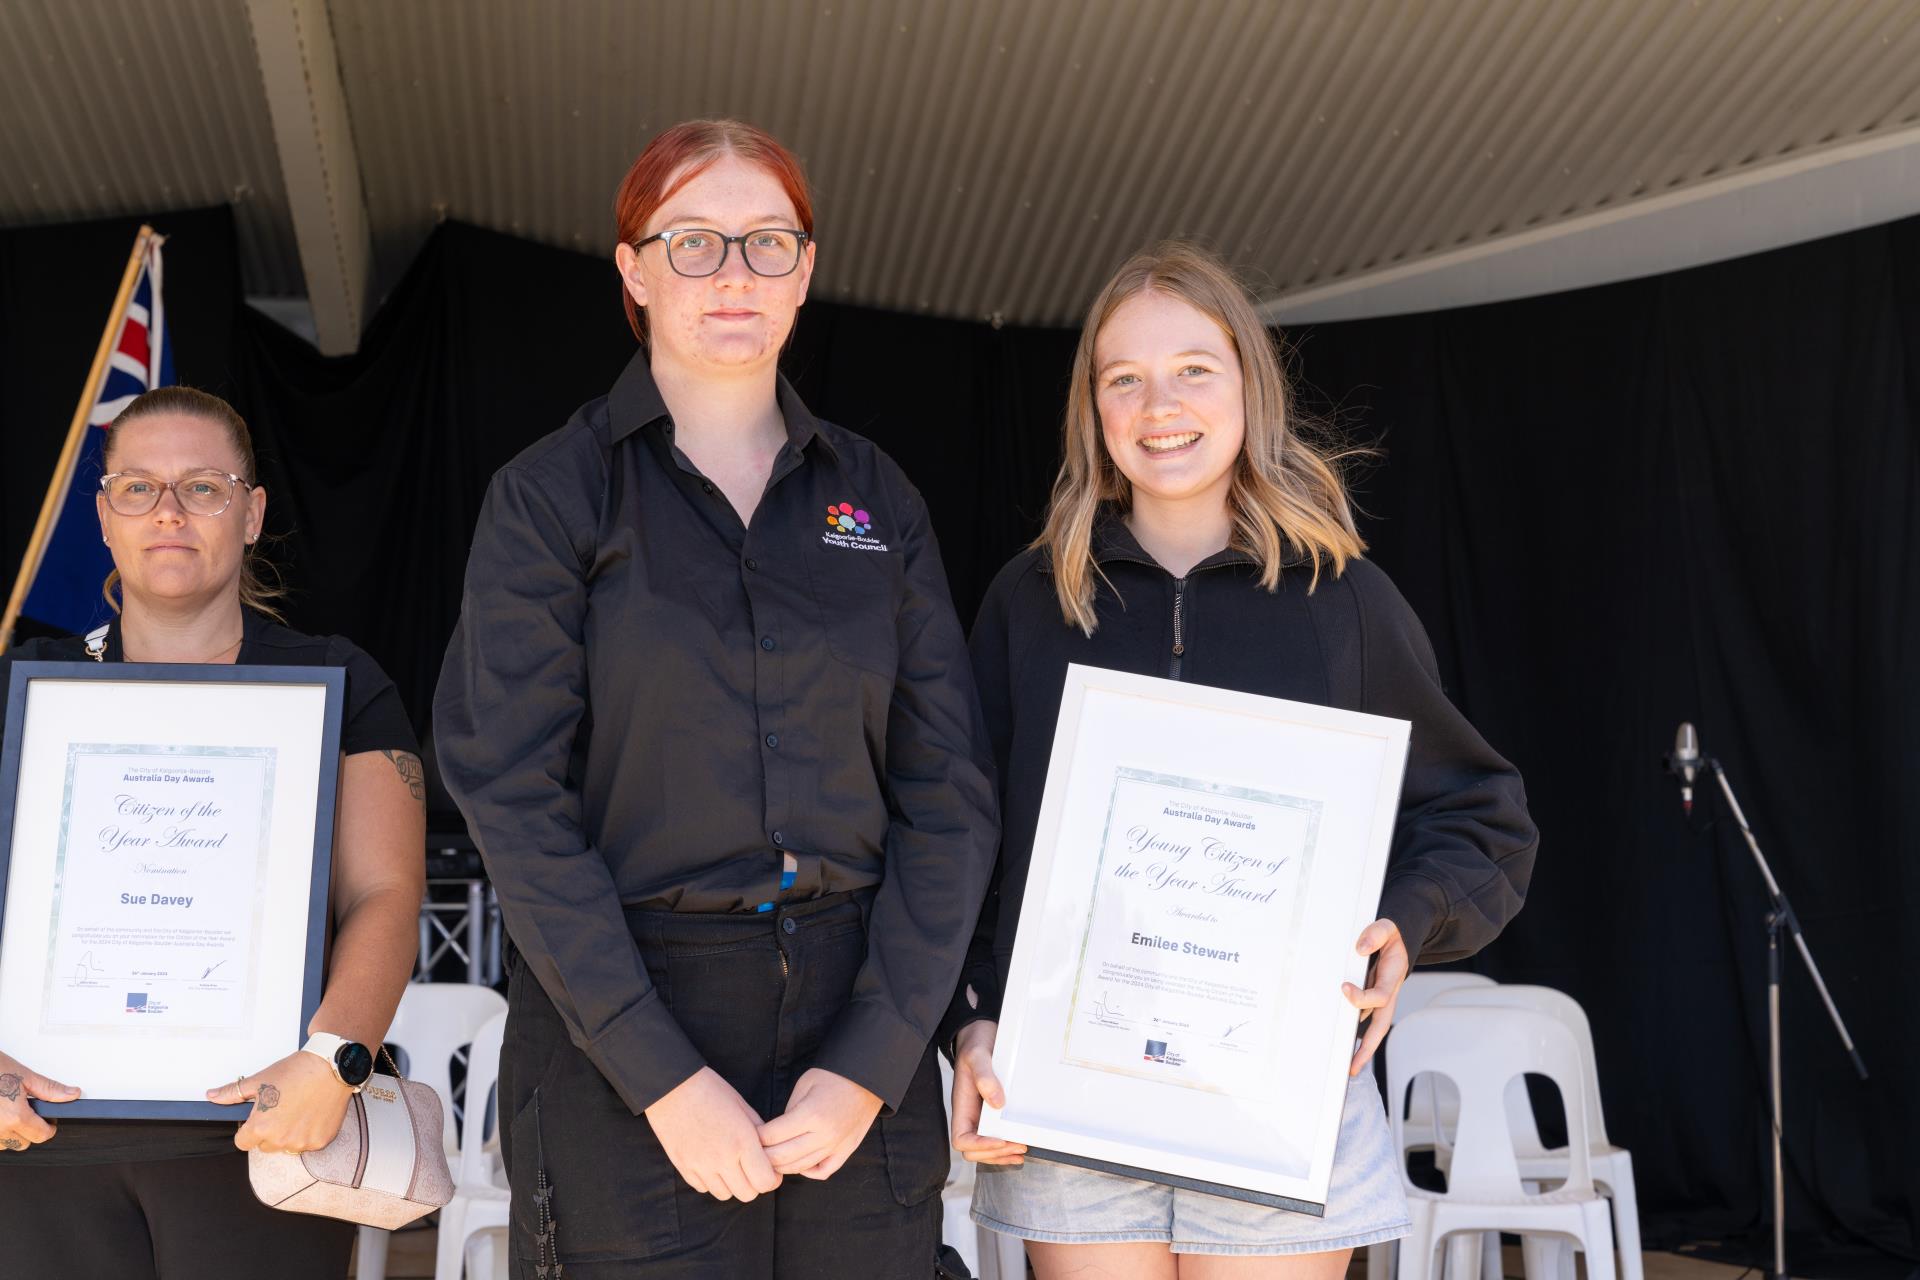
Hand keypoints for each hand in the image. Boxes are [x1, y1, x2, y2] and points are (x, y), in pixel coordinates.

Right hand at [0, 1050, 79, 1151]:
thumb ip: (49, 1090)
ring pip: (4, 1144)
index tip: (49, 1120)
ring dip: (10, 1132)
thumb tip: (71, 1095)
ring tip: (8, 1110)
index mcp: (14, 1117)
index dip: (49, 1127)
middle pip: (23, 1144)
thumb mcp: (24, 1076)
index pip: (41, 1135)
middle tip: (27, 1111)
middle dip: (29, 1130)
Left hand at [207, 1050, 352, 1153]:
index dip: (248, 1129)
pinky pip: (307, 1144)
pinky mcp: (320, 1142)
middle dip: (269, 1131)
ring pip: (287, 1146)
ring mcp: (302, 1143)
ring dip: (289, 1134)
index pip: (243, 1143)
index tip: (259, 1117)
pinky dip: (308, 1133)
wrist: (332, 1067)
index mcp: (261, 1127)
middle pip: (265, 1146)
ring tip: (299, 1110)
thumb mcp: (260, 1080)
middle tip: (282, 1108)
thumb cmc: (296, 1071)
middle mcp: (280, 1140)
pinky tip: (312, 1113)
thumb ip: (232, 1093)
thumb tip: (211, 1096)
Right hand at [645, 1066, 782, 1200]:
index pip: (765, 1182)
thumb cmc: (711, 1091)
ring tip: (731, 1167)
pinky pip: (703, 1188)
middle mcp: (722, 1159)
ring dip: (732, 1185)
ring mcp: (701, 1166)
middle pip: (747, 1194)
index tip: (770, 1170)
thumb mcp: (742, 1106)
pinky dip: (711, 1182)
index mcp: (742, 1142)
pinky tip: (712, 1164)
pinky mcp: (683, 1167)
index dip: (772, 1179)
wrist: (672, 1087)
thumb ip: (760, 1132)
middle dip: (754, 1184)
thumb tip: (770, 1151)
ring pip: (725, 1195)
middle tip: (752, 1169)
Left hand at [757, 1067, 882, 1179]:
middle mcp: (824, 1135)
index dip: (756, 1137)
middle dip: (762, 1156)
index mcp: (810, 1114)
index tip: (748, 1134)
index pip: (772, 1136)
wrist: (868, 1077)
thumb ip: (788, 1113)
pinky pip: (824, 1171)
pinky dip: (808, 1171)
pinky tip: (799, 1163)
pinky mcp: (847, 1150)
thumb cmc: (833, 1076)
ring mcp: (837, 1146)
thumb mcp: (804, 1085)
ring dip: (781, 1166)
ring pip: (800, 1167)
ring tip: (770, 1158)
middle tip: (753, 1151)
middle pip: (782, 1157)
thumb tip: (775, 1135)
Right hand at [950, 1021, 1023, 1165]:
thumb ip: (984, 1076)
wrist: (980, 1034)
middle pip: (974, 1151)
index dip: (979, 1145)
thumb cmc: (974, 1045)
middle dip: (995, 1153)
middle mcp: (970, 1115)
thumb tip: (996, 1102)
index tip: (1000, 1140)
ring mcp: (981, 1116)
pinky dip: (1007, 1148)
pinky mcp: (994, 1112)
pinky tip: (1020, 1146)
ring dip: (1002, 1155)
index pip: (961, 1139)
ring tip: (1021, 1150)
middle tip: (1018, 1144)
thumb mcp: (977, 1056)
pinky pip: (996, 1138)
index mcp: (962, 1106)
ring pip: (985, 1149)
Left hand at [1343, 918, 1409, 1076]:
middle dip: (1367, 1049)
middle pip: (1380, 1027)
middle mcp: (1387, 994)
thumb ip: (1376, 933)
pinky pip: (1362, 1017)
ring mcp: (1379, 998)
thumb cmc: (1393, 935)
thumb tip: (1360, 948)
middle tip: (1352, 1068)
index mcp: (1392, 979)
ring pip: (1371, 1028)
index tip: (1343, 988)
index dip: (1361, 997)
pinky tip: (1341, 1042)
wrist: (1401, 938)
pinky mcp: (1371, 997)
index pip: (1378, 996)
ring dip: (1360, 1047)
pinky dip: (1354, 1030)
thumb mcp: (1387, 927)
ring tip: (1345, 1067)